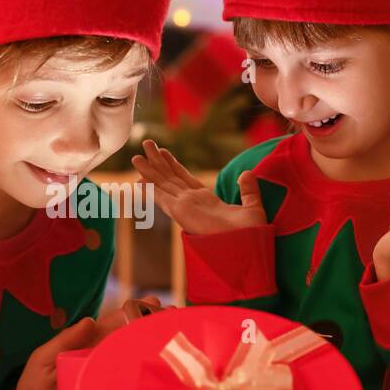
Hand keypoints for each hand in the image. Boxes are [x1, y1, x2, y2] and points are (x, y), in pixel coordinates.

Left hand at [15, 295, 163, 389]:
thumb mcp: (42, 361)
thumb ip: (63, 341)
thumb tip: (89, 319)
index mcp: (89, 347)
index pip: (115, 326)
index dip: (134, 312)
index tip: (154, 302)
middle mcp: (105, 364)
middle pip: (134, 342)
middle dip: (155, 328)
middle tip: (177, 318)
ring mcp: (112, 385)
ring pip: (139, 366)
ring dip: (160, 353)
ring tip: (182, 342)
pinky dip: (154, 387)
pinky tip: (173, 381)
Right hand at [133, 139, 266, 235]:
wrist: (247, 246)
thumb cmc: (250, 234)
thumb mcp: (252, 205)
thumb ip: (248, 189)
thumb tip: (247, 173)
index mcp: (205, 200)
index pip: (185, 178)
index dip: (173, 164)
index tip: (164, 151)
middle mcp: (191, 203)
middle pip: (170, 178)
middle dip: (157, 162)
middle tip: (146, 144)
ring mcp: (184, 207)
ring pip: (162, 185)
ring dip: (149, 171)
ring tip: (136, 157)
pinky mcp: (181, 212)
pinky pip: (162, 197)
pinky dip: (150, 190)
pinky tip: (139, 181)